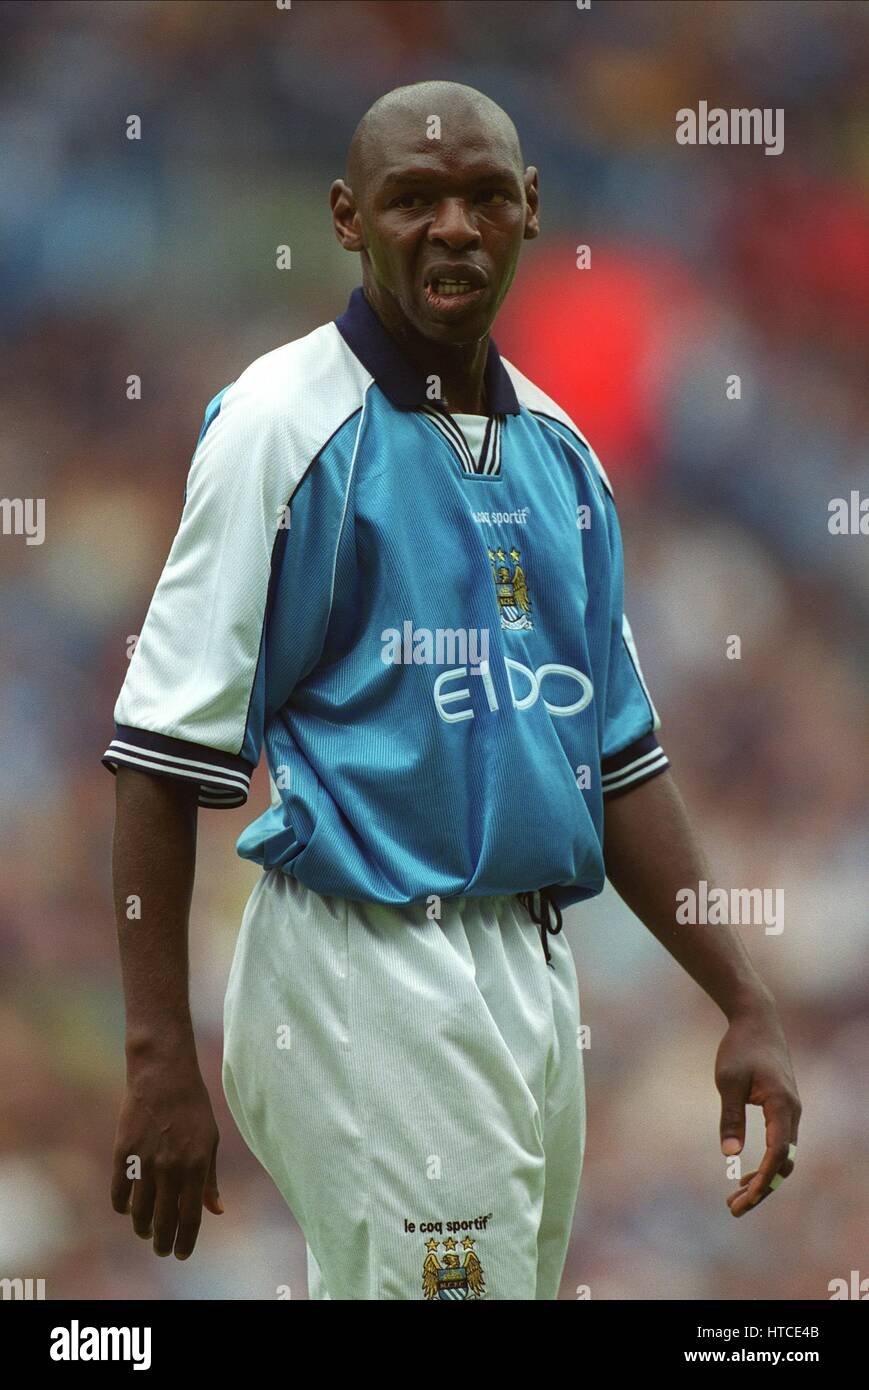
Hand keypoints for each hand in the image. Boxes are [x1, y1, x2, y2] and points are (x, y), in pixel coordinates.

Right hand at [111, 1059, 222, 1257]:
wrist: (163, 1076)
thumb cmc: (193, 1108)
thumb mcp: (210, 1141)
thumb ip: (210, 1178)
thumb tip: (217, 1211)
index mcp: (196, 1166)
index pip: (190, 1217)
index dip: (186, 1241)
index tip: (182, 1254)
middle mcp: (170, 1168)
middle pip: (163, 1221)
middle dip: (163, 1242)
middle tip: (162, 1250)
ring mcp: (144, 1162)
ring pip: (139, 1212)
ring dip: (142, 1228)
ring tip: (146, 1232)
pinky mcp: (122, 1154)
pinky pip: (119, 1194)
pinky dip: (123, 1207)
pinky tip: (129, 1210)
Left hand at [715, 1000, 800, 1216]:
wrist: (756, 1021)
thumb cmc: (740, 1048)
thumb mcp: (728, 1081)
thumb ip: (730, 1117)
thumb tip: (730, 1155)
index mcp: (782, 1106)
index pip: (778, 1153)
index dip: (763, 1180)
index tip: (744, 1199)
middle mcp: (792, 1113)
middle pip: (784, 1163)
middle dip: (762, 1189)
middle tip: (734, 1209)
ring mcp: (790, 1112)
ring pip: (783, 1157)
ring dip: (763, 1179)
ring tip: (737, 1197)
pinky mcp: (783, 1110)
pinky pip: (780, 1145)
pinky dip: (765, 1163)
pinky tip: (745, 1174)